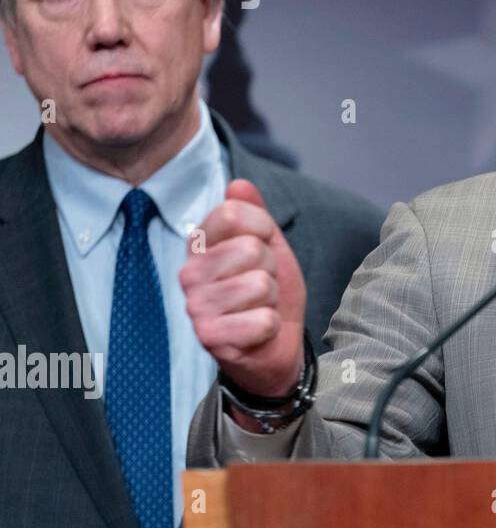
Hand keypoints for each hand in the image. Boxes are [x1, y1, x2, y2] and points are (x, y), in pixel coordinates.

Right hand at [182, 179, 305, 408]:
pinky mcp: (209, 338)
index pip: (231, 213)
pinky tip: (257, 331)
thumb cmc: (267, 291)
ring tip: (258, 307)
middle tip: (261, 286)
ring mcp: (195, 306)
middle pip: (250, 248)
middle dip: (270, 269)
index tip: (261, 248)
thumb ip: (255, 213)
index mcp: (200, 246)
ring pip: (259, 284)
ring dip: (271, 298)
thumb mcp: (269, 244)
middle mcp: (189, 273)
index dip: (262, 230)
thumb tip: (238, 184)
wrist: (273, 344)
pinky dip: (270, 326)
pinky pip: (262, 320)